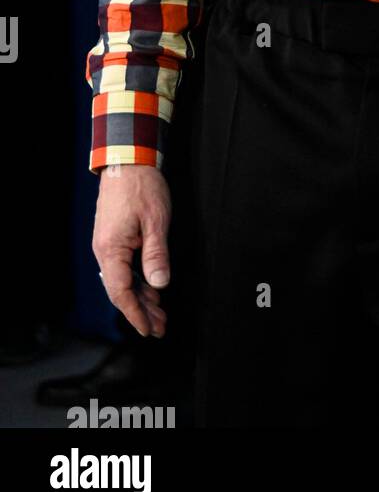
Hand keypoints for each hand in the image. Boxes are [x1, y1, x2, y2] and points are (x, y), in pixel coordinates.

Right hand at [92, 164, 170, 336]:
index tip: (148, 330)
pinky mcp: (114, 239)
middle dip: (141, 311)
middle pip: (121, 291)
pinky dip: (139, 281)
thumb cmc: (142, 188)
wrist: (128, 161)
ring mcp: (108, 245)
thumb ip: (157, 255)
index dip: (136, 314)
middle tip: (160, 328)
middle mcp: (104, 251)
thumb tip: (159, 285)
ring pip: (123, 280)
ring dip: (141, 298)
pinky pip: (124, 268)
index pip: (121, 292)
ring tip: (159, 314)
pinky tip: (152, 288)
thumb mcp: (156, 221)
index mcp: (111, 250)